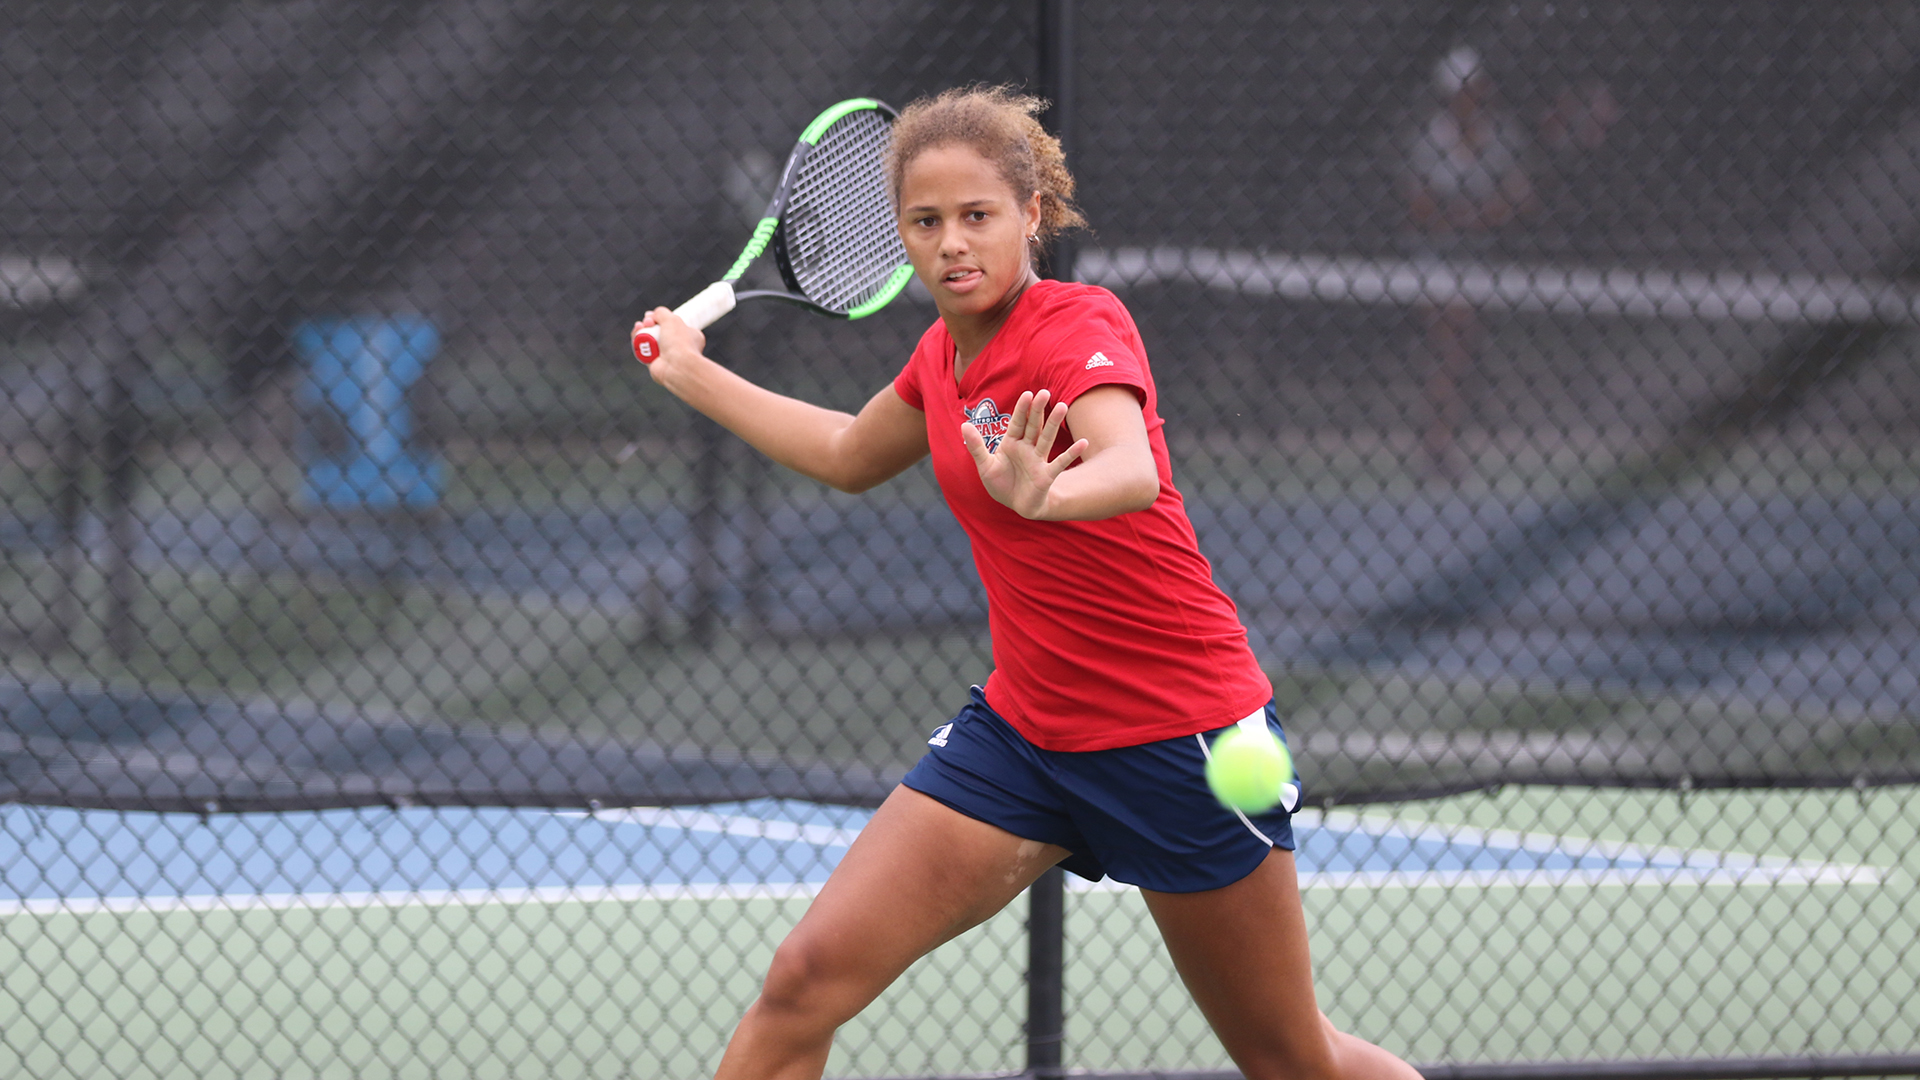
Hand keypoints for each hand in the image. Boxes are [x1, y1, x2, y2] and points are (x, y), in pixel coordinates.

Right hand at [631, 307, 706, 383]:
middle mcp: (679, 346)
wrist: (677, 367)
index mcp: (690, 336)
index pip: (675, 325)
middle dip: (649, 324)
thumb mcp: (672, 319)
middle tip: (647, 321)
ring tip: (640, 326)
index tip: (653, 316)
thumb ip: (661, 313)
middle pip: (659, 331)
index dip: (662, 319)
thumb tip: (650, 316)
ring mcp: (666, 356)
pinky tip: (636, 334)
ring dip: (642, 331)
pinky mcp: (654, 363)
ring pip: (649, 340)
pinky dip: (638, 341)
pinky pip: (642, 350)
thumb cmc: (680, 344)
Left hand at [961, 388, 1086, 519]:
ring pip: (1046, 438)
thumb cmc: (1001, 483)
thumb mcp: (985, 466)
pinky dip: (1071, 453)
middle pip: (1034, 426)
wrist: (1016, 505)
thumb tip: (964, 425)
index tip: (1027, 393)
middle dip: (1038, 410)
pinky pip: (1060, 462)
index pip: (1017, 422)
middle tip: (1045, 392)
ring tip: (1062, 406)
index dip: (1022, 409)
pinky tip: (1083, 443)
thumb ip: (976, 446)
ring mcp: (1038, 460)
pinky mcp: (1047, 475)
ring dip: (1053, 423)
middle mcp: (1027, 448)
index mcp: (1012, 443)